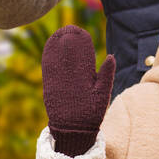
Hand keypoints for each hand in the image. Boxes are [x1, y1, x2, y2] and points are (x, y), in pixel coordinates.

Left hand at [41, 25, 115, 156]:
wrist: (71, 130)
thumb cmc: (90, 113)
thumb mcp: (103, 94)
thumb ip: (106, 75)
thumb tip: (111, 56)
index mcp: (83, 77)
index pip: (81, 53)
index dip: (80, 40)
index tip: (80, 31)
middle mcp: (68, 77)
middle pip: (66, 51)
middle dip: (67, 39)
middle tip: (69, 29)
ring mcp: (56, 81)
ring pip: (55, 57)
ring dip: (56, 44)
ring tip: (59, 34)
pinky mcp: (48, 85)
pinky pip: (47, 66)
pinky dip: (48, 55)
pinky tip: (50, 47)